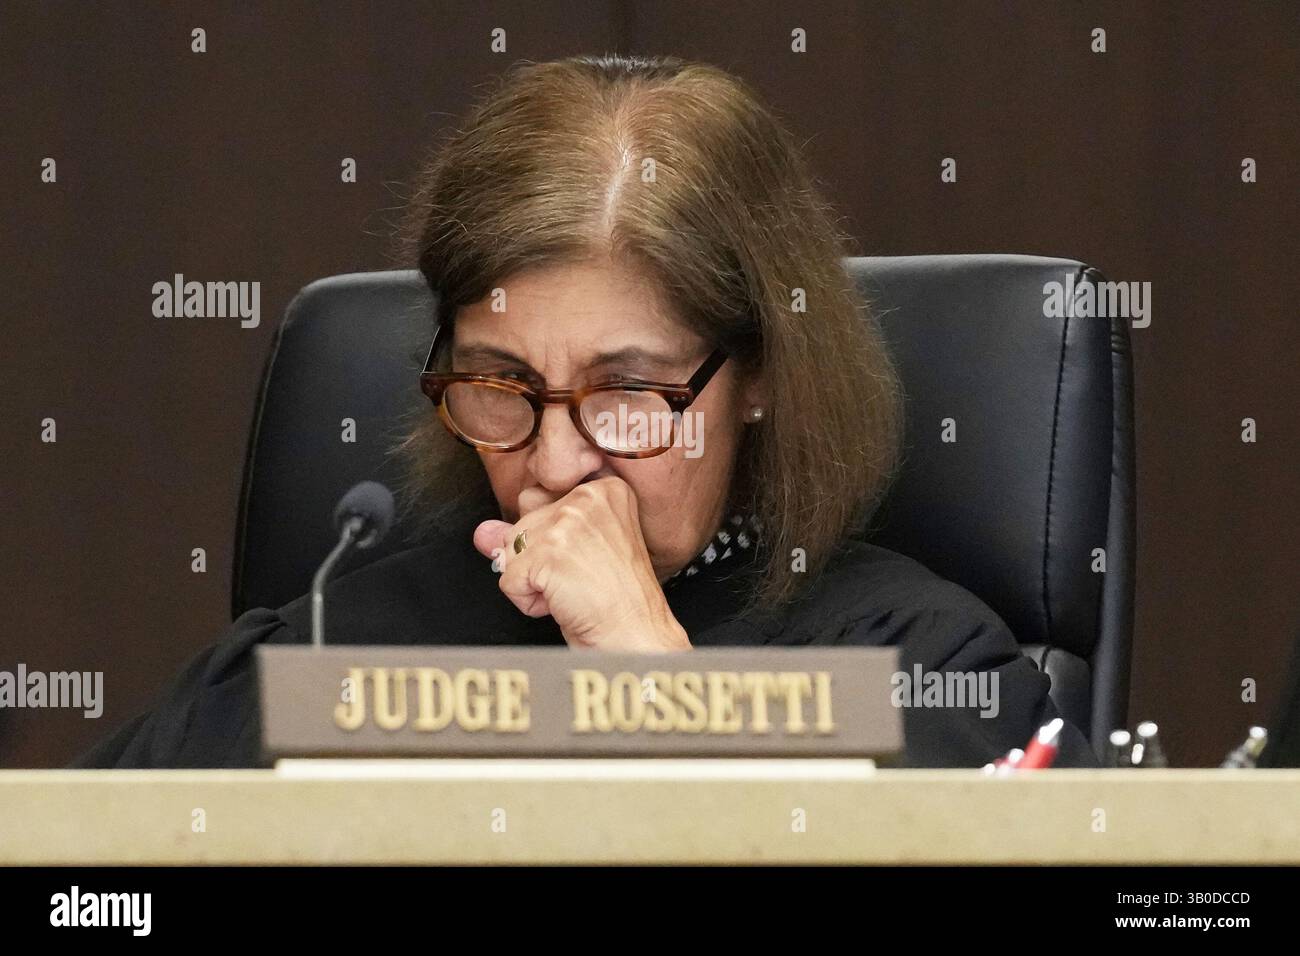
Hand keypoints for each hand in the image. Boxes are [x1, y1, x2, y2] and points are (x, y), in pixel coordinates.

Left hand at [472, 477, 690, 651]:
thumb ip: (527, 534)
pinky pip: (508, 580)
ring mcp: (567, 523)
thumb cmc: (617, 601)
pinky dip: (528, 602)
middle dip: (538, 561)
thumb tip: (483, 533)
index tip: (586, 559)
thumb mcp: (572, 554)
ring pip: (511, 551)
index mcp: (603, 489)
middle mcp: (587, 496)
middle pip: (522, 526)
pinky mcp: (549, 553)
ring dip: (533, 581)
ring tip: (573, 590)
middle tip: (581, 579)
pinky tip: (564, 603)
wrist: (636, 636)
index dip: (551, 542)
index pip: (538, 502)